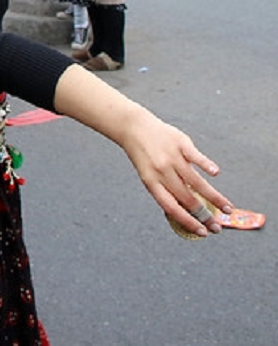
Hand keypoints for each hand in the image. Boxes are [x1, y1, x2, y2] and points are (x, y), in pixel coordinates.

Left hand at [118, 109, 231, 235]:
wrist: (134, 128)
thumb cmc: (144, 155)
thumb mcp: (148, 175)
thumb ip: (165, 191)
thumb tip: (182, 213)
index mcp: (151, 183)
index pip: (171, 208)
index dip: (188, 222)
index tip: (203, 232)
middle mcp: (162, 171)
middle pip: (187, 198)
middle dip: (205, 215)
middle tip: (218, 225)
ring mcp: (172, 157)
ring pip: (196, 181)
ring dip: (214, 197)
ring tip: (227, 208)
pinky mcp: (180, 143)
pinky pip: (196, 157)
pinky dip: (207, 165)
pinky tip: (216, 173)